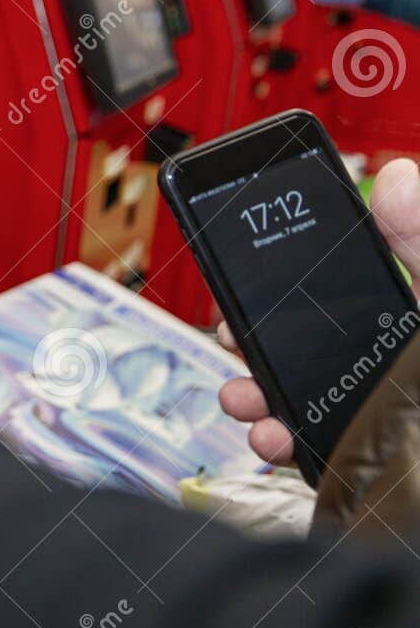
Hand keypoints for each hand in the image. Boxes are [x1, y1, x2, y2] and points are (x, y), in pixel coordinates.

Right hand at [219, 158, 419, 463]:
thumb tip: (395, 177)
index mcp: (397, 310)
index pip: (331, 277)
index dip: (279, 271)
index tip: (243, 263)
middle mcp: (375, 355)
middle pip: (293, 335)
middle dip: (247, 334)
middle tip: (231, 331)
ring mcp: (364, 404)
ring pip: (286, 391)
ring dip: (248, 391)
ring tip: (242, 396)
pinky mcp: (358, 450)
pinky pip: (303, 443)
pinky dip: (274, 440)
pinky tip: (271, 435)